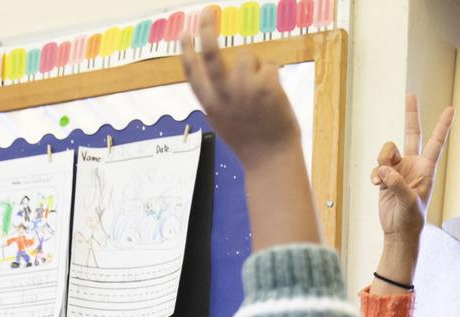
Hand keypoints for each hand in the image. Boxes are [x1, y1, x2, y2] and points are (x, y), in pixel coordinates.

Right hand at [182, 9, 300, 169]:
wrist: (272, 159)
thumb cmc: (249, 142)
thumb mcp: (223, 122)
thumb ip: (217, 100)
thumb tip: (215, 76)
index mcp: (211, 105)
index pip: (192, 73)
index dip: (187, 51)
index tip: (184, 32)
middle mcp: (225, 96)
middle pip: (211, 54)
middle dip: (206, 29)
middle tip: (208, 10)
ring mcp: (245, 90)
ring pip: (246, 56)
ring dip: (255, 66)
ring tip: (262, 89)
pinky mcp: (266, 87)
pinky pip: (269, 66)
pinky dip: (273, 76)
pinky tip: (275, 97)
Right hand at [372, 93, 453, 243]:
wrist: (398, 232)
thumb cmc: (411, 220)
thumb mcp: (408, 202)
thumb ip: (396, 184)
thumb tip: (383, 170)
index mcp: (426, 169)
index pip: (436, 143)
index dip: (443, 126)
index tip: (451, 109)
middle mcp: (413, 165)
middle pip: (411, 133)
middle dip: (411, 114)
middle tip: (411, 94)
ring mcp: (398, 169)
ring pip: (387, 151)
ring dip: (381, 162)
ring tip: (382, 180)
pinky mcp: (385, 177)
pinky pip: (376, 166)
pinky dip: (374, 174)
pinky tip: (376, 185)